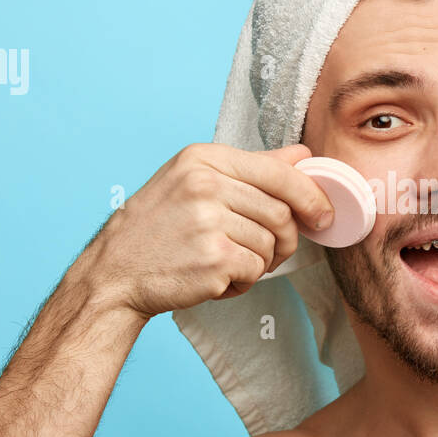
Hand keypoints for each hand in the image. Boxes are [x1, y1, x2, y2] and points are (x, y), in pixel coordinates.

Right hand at [76, 143, 333, 319]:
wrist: (114, 273)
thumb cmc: (158, 228)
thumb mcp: (196, 181)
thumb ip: (253, 167)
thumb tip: (302, 154)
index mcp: (204, 159)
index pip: (280, 173)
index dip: (311, 196)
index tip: (322, 215)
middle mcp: (206, 185)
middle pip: (281, 213)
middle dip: (283, 239)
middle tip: (265, 252)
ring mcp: (209, 222)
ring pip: (271, 245)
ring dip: (258, 263)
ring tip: (226, 262)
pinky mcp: (213, 260)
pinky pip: (256, 272)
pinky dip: (243, 283)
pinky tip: (216, 278)